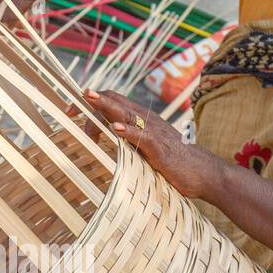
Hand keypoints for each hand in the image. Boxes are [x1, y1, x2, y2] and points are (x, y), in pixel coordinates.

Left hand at [80, 90, 221, 200]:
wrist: (203, 173)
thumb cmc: (174, 164)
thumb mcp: (146, 151)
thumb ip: (128, 145)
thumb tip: (105, 148)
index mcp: (141, 120)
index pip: (113, 101)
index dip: (92, 102)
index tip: (71, 110)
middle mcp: (146, 120)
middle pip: (116, 101)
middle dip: (91, 101)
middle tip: (69, 107)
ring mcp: (154, 133)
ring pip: (126, 113)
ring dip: (106, 106)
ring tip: (88, 99)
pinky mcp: (161, 148)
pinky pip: (143, 137)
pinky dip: (129, 132)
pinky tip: (115, 129)